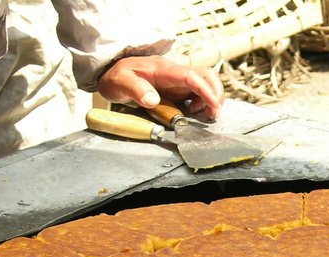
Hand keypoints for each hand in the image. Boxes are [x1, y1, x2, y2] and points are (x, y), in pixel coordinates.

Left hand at [97, 56, 225, 120]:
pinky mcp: (178, 89)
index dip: (206, 91)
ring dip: (212, 99)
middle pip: (207, 75)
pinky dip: (204, 103)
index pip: (192, 76)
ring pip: (206, 82)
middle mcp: (175, 72)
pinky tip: (194, 113)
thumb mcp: (120, 82)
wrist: (112, 73)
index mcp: (163, 69)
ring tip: (204, 115)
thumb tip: (152, 100)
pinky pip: (199, 92)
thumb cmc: (116, 76)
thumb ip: (135, 89)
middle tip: (212, 114)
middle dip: (216, 94)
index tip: (213, 107)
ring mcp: (178, 80)